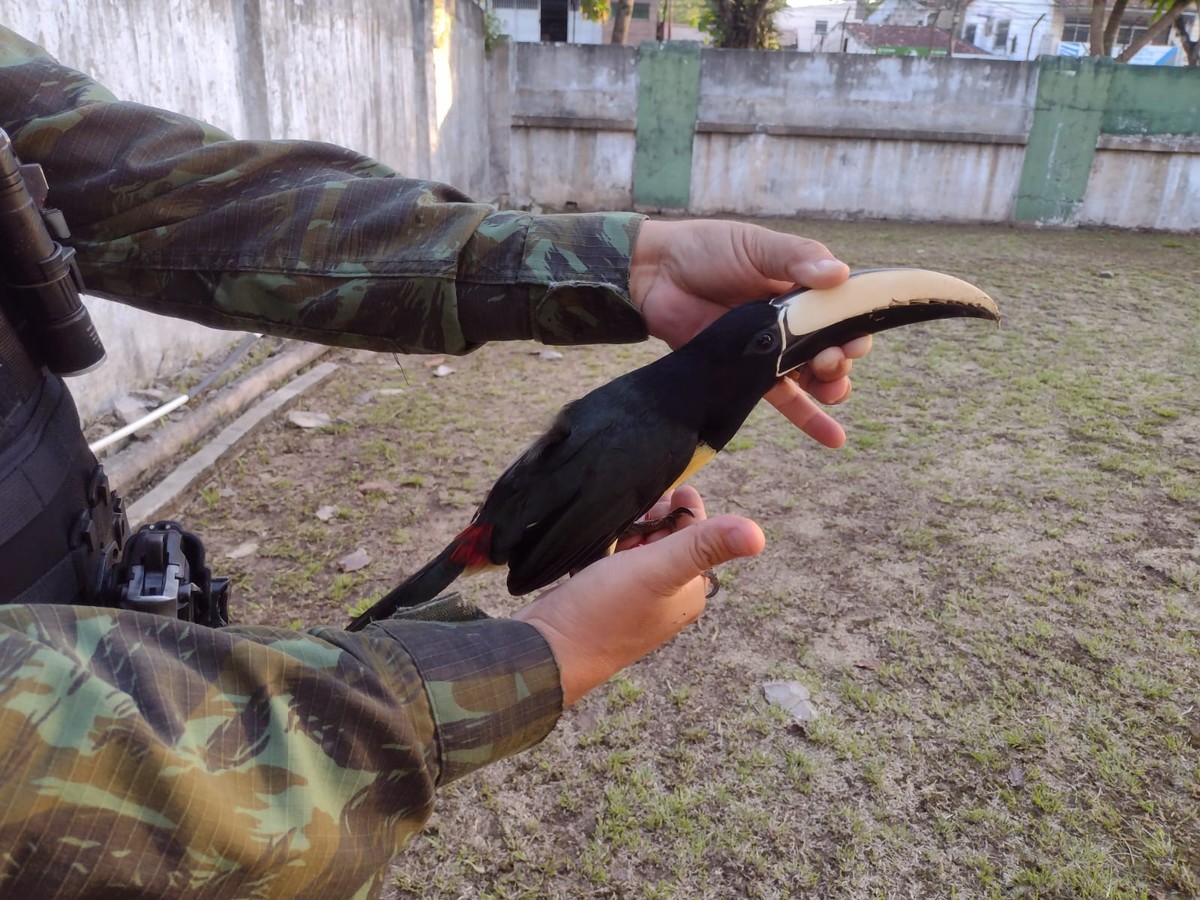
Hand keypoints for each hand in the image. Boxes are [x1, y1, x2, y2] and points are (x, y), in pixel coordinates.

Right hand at [513, 486, 762, 705]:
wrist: (545, 651)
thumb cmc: (604, 611)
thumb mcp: (658, 570)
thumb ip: (704, 546)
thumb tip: (760, 534)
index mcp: (688, 593)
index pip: (699, 538)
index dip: (686, 510)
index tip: (668, 488)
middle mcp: (666, 599)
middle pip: (670, 542)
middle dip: (657, 517)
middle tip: (638, 499)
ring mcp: (634, 602)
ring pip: (641, 551)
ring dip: (632, 529)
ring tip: (618, 513)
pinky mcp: (602, 600)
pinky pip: (615, 562)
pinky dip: (611, 545)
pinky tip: (598, 535)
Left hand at [628, 219, 871, 448]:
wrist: (654, 275)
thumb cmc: (705, 249)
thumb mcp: (757, 246)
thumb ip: (796, 259)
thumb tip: (839, 274)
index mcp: (800, 287)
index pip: (842, 310)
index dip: (855, 325)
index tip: (854, 336)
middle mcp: (791, 320)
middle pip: (831, 345)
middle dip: (840, 357)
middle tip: (828, 360)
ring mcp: (769, 348)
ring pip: (811, 374)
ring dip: (830, 386)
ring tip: (831, 390)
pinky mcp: (745, 372)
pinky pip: (783, 398)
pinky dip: (809, 418)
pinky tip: (833, 437)